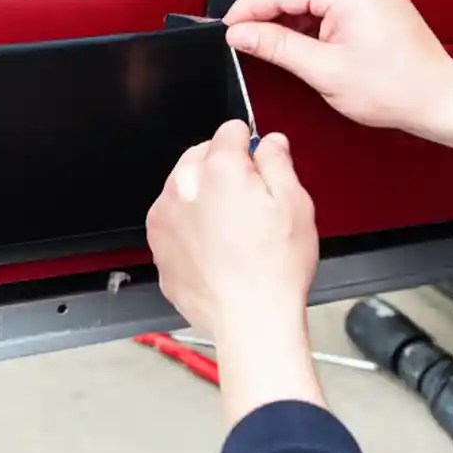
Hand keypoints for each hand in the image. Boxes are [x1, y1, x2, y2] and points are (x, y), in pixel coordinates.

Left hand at [146, 122, 325, 421]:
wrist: (250, 321)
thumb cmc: (275, 269)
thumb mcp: (295, 204)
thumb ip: (277, 162)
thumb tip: (269, 143)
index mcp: (218, 170)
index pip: (228, 131)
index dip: (249, 144)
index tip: (258, 159)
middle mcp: (182, 188)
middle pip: (200, 156)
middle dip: (223, 168)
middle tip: (250, 199)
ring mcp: (164, 219)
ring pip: (182, 188)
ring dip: (202, 196)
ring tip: (233, 229)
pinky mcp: (158, 247)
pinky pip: (174, 222)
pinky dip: (190, 227)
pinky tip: (216, 249)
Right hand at [224, 0, 452, 131]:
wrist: (437, 99)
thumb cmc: (392, 89)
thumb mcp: (322, 70)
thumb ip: (276, 46)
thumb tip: (240, 34)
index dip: (250, 9)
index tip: (228, 29)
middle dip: (265, 8)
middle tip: (242, 35)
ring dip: (287, 13)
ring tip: (269, 43)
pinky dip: (308, 17)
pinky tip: (297, 40)